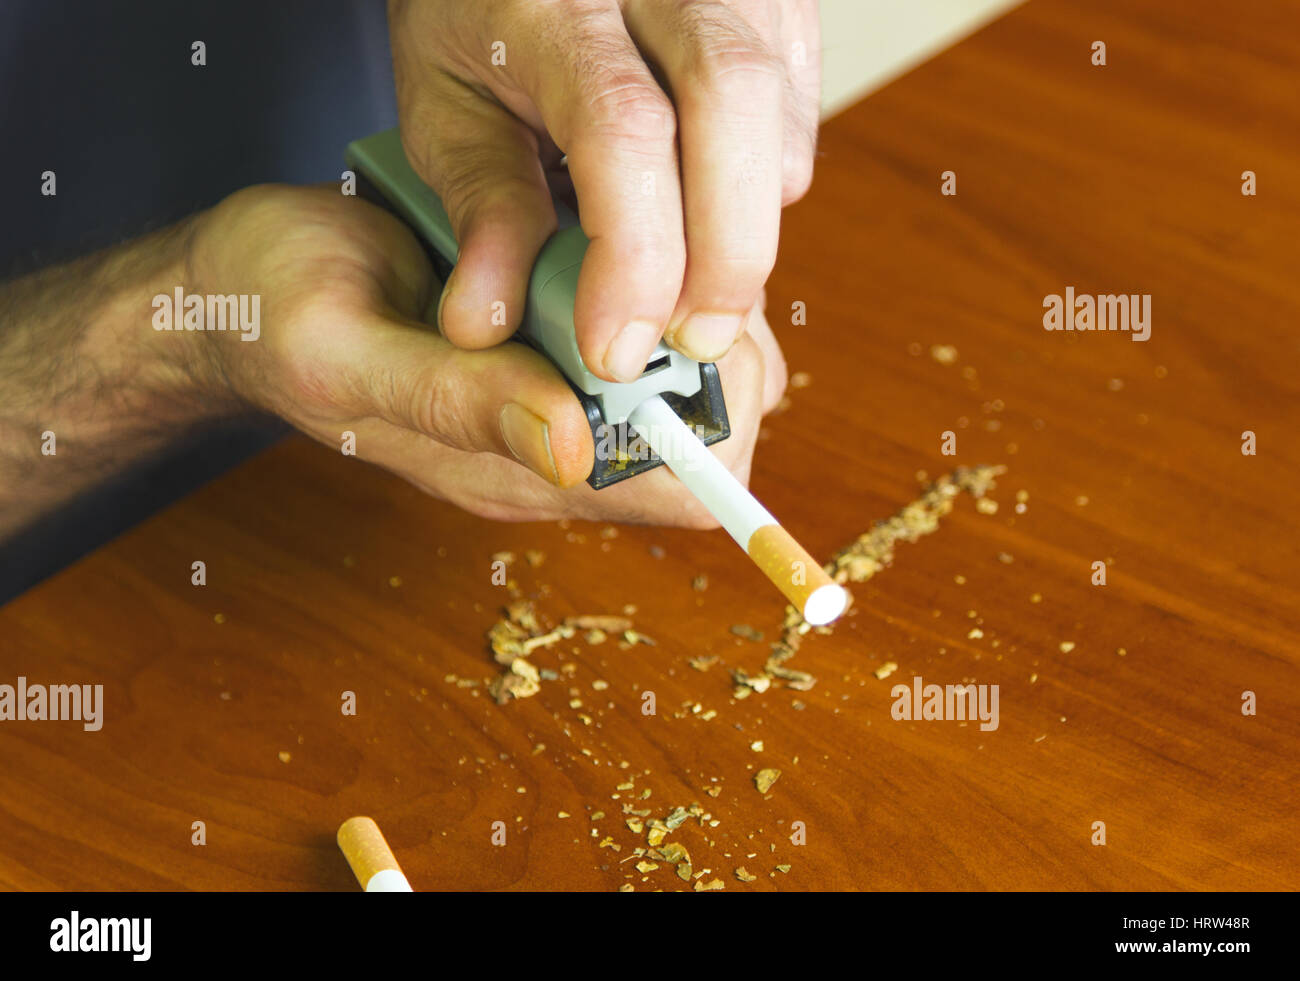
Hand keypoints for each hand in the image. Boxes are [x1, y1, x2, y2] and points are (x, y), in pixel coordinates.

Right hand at [185, 185, 786, 524]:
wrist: (236, 291)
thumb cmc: (276, 319)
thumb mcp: (349, 355)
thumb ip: (455, 402)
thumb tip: (572, 449)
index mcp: (518, 471)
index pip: (683, 494)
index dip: (713, 422)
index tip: (667, 333)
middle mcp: (554, 447)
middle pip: (711, 429)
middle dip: (710, 346)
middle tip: (639, 269)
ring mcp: (554, 394)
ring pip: (689, 370)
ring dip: (675, 301)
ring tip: (603, 244)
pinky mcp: (546, 345)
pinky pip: (640, 322)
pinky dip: (641, 274)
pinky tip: (584, 234)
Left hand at [388, 0, 818, 380]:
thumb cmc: (480, 23)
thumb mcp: (447, 111)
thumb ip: (483, 210)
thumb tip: (487, 322)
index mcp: (556, 4)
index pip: (622, 129)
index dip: (634, 256)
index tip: (617, 349)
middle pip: (733, 103)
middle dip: (726, 252)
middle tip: (694, 343)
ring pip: (777, 115)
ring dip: (747, 226)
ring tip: (690, 275)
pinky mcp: (778, 6)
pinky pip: (799, 115)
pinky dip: (765, 187)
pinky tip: (712, 206)